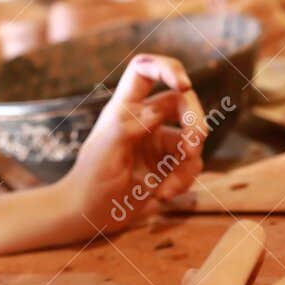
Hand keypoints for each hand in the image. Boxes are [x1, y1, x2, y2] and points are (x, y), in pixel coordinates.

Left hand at [60, 53, 208, 235]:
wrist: (89, 215)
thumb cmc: (90, 179)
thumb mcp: (106, 150)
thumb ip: (129, 125)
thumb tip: (156, 109)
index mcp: (124, 108)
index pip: (144, 70)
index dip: (166, 68)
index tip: (184, 86)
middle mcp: (144, 120)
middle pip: (181, 101)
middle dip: (194, 118)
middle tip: (194, 142)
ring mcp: (158, 142)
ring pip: (192, 137)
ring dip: (188, 161)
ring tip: (167, 188)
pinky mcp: (168, 165)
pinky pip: (191, 164)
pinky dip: (184, 180)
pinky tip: (163, 196)